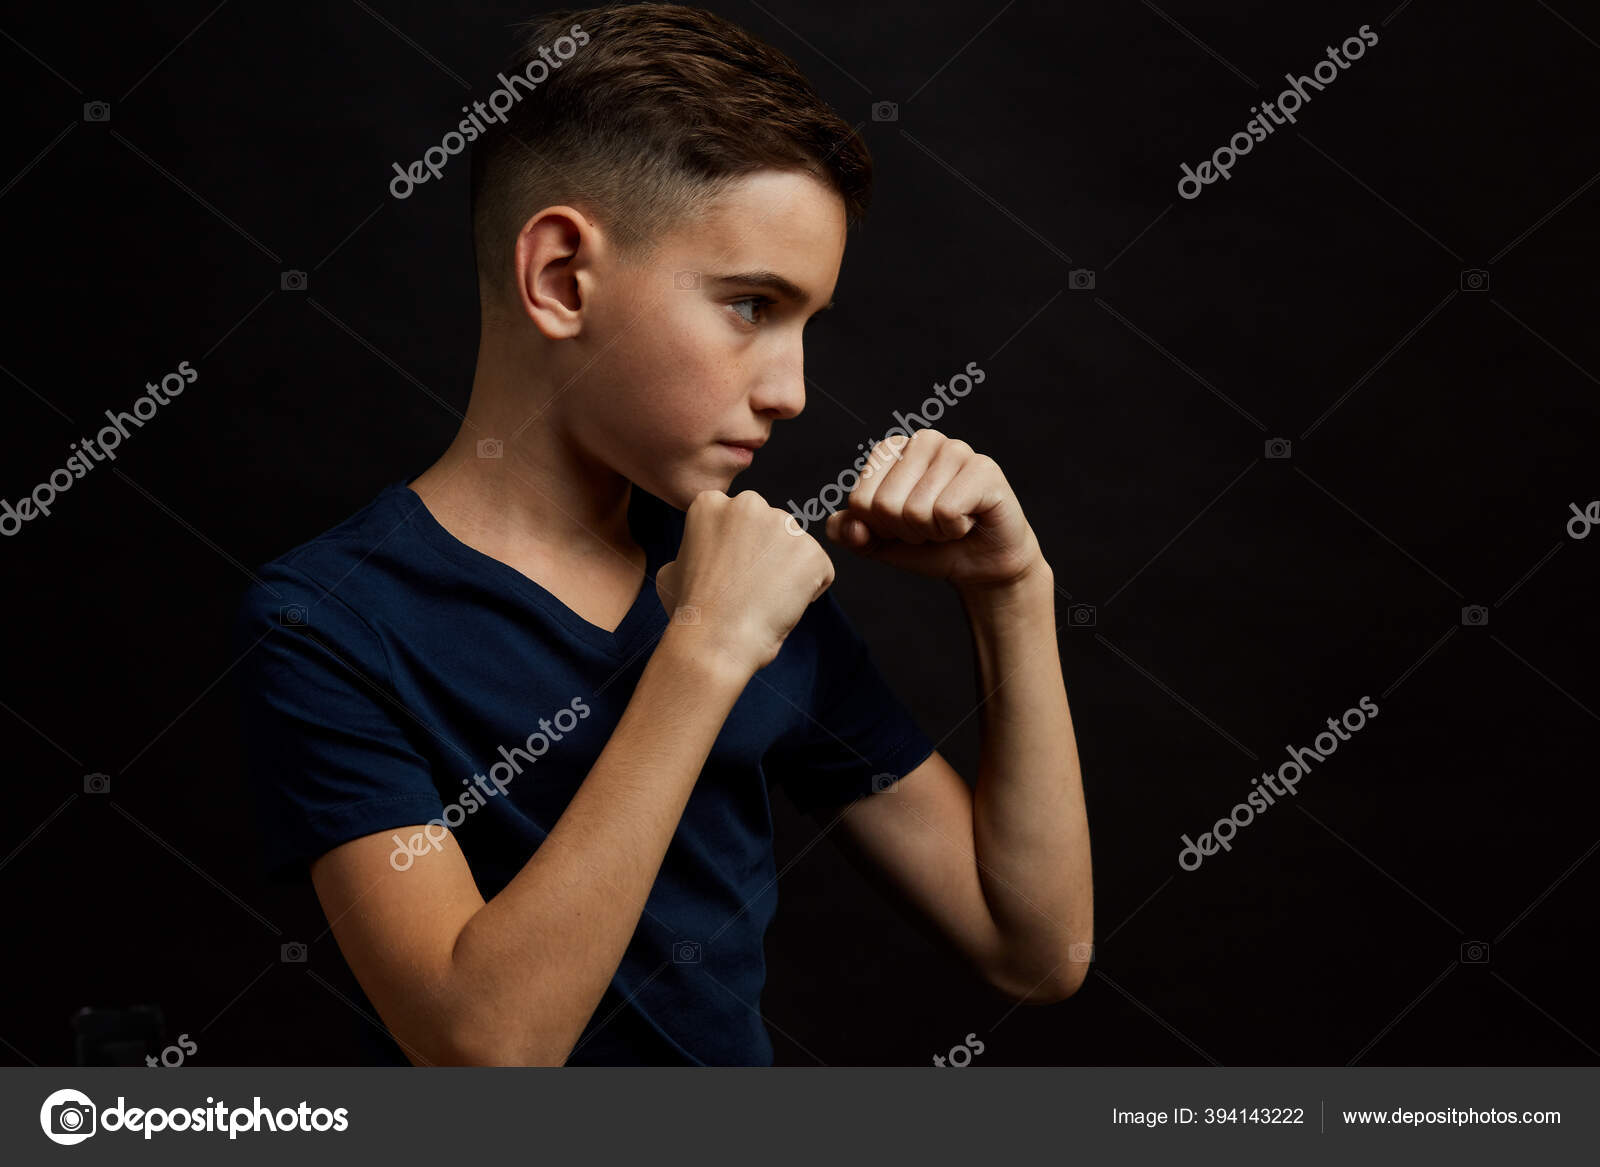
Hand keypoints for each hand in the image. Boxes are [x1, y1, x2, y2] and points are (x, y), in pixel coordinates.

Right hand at [657, 489, 834, 675]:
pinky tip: (784, 606)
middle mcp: (749, 504)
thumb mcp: (671, 571)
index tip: (725, 575)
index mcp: (712, 503)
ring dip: (787, 571)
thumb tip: (697, 557)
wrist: (715, 638)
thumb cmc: (691, 610)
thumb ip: (691, 552)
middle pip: (768, 529)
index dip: (734, 552)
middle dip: (765, 554)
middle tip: (748, 588)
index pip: (737, 521)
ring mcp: (784, 525)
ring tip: (765, 599)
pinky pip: (820, 570)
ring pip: (794, 548)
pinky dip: (809, 590)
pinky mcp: (811, 551)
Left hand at [822, 430, 1043, 589]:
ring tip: (950, 523)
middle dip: (906, 531)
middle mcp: (923, 440)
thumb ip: (849, 533)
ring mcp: (956, 449)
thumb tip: (848, 527)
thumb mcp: (879, 543)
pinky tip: (969, 520)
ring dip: (932, 531)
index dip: (880, 528)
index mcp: (891, 450)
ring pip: (916, 509)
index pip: (859, 501)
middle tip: (931, 526)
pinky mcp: (984, 469)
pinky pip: (947, 511)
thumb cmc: (930, 546)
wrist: (980, 564)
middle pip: (885, 504)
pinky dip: (955, 530)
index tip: (905, 525)